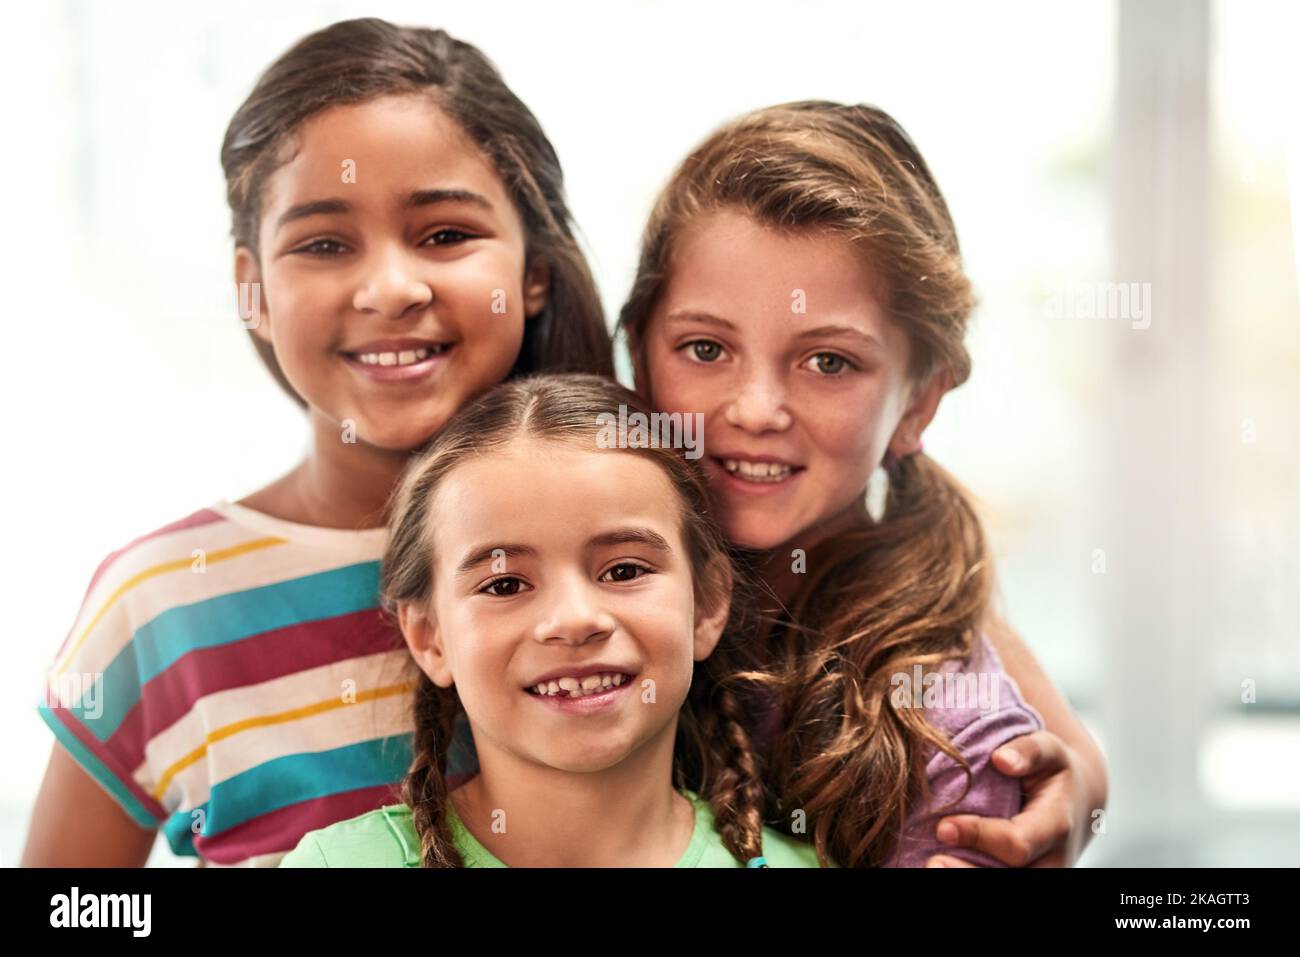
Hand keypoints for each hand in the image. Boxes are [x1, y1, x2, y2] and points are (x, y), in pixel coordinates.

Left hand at [924, 730, 1092, 867]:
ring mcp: (1041, 872)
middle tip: (932, 862)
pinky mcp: (1026, 877)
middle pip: (1012, 878)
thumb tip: (1002, 760)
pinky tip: (945, 867)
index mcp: (1057, 825)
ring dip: (966, 877)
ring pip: (1006, 884)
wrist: (1073, 802)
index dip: (979, 836)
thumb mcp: (1049, 751)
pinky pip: (998, 880)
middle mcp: (1053, 859)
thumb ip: (1029, 751)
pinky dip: (969, 871)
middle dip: (969, 873)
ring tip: (933, 867)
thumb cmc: (1051, 772)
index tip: (943, 827)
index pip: (1017, 842)